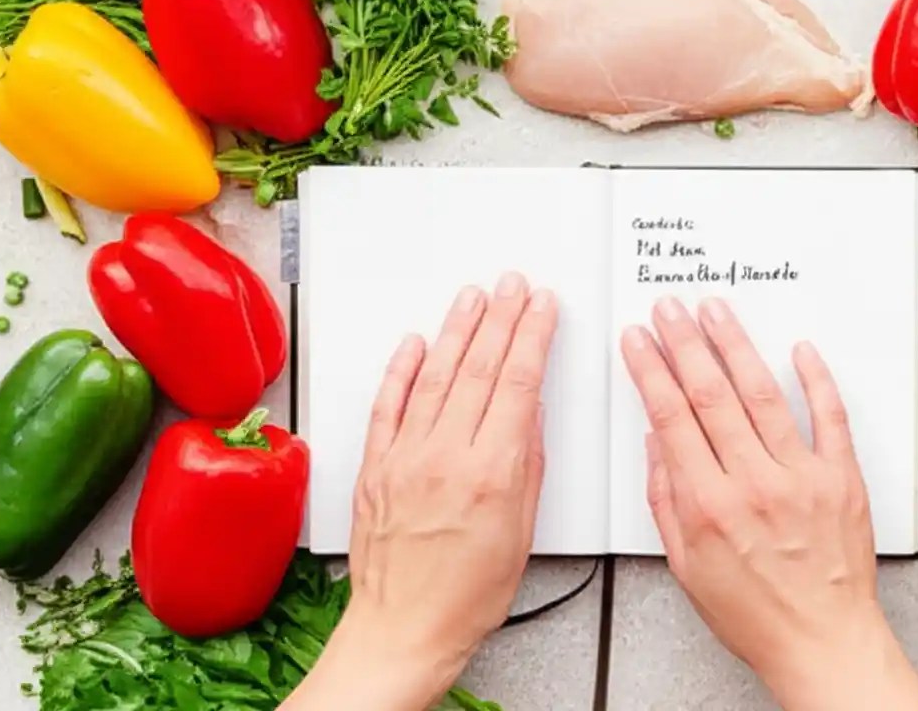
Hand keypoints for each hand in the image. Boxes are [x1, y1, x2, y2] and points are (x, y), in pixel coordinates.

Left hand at [283, 272, 557, 710]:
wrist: (403, 629)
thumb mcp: (521, 533)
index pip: (517, 383)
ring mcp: (405, 457)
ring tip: (474, 298)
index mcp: (491, 473)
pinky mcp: (375, 466)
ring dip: (457, 330)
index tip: (542, 307)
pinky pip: (388, 405)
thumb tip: (528, 415)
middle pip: (479, 368)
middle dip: (501, 319)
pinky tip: (416, 342)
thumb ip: (527, 465)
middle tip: (513, 287)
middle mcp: (445, 456)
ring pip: (436, 376)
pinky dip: (402, 369)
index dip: (532, 337)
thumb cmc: (465, 596)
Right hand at [621, 296, 917, 710]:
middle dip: (683, 343)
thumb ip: (667, 500)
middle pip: (710, 394)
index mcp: (709, 506)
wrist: (822, 642)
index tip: (639, 342)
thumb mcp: (686, 567)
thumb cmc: (756, 614)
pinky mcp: (840, 478)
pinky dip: (816, 378)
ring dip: (734, 345)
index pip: (671, 417)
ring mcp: (801, 476)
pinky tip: (800, 349)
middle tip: (669, 310)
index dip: (650, 371)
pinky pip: (830, 416)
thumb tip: (657, 445)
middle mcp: (754, 484)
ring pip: (762, 393)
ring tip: (716, 312)